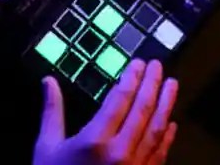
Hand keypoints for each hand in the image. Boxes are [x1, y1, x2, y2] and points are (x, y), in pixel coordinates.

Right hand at [35, 60, 178, 164]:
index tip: (138, 63)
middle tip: (158, 65)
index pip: (120, 100)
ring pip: (156, 131)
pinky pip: (159, 156)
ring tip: (172, 85)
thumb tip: (48, 81)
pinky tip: (171, 124)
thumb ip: (52, 112)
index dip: (131, 78)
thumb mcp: (47, 148)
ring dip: (166, 105)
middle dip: (152, 85)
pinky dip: (167, 138)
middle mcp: (120, 152)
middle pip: (143, 111)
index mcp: (95, 140)